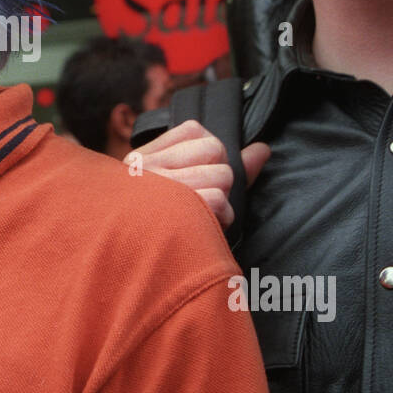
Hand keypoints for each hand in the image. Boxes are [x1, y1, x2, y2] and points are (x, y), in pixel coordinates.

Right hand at [123, 119, 269, 229]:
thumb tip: (262, 149)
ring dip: (221, 201)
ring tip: (200, 216)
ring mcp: (158, 186)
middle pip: (215, 149)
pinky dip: (220, 218)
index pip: (195, 130)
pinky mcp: (172, 209)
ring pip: (222, 175)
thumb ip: (226, 165)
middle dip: (219, 178)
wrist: (129, 262)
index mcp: (143, 158)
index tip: (196, 175)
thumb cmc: (164, 230)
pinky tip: (203, 229)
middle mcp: (146, 166)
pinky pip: (218, 200)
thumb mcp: (184, 188)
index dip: (209, 154)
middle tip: (199, 201)